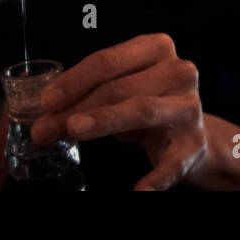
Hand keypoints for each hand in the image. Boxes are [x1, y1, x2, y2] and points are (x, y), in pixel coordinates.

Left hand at [30, 34, 207, 190]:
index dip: (74, 80)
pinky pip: (172, 162)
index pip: (108, 60)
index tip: (47, 101)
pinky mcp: (195, 143)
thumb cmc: (147, 102)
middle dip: (77, 108)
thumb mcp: (119, 92)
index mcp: (156, 48)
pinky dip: (155, 178)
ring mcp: (189, 107)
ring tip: (74, 131)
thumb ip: (85, 98)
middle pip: (119, 87)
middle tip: (46, 128)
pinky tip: (138, 190)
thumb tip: (43, 120)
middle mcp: (178, 71)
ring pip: (141, 110)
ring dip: (104, 122)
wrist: (191, 134)